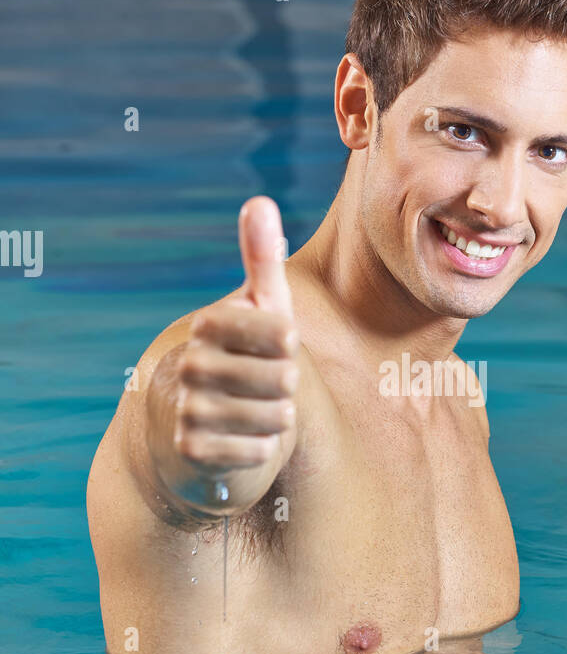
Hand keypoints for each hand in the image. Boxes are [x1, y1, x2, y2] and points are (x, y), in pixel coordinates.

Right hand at [173, 197, 297, 474]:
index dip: (292, 345)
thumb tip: (258, 201)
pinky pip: (252, 452)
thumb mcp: (258, 309)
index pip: (279, 331)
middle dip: (288, 387)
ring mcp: (187, 407)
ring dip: (279, 419)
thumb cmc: (243, 357)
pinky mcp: (190, 449)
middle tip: (273, 386)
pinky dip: (262, 449)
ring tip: (267, 412)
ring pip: (269, 417)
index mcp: (211, 324)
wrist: (200, 424)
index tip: (284, 346)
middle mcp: (191, 362)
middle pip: (281, 378)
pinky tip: (251, 440)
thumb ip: (261, 260)